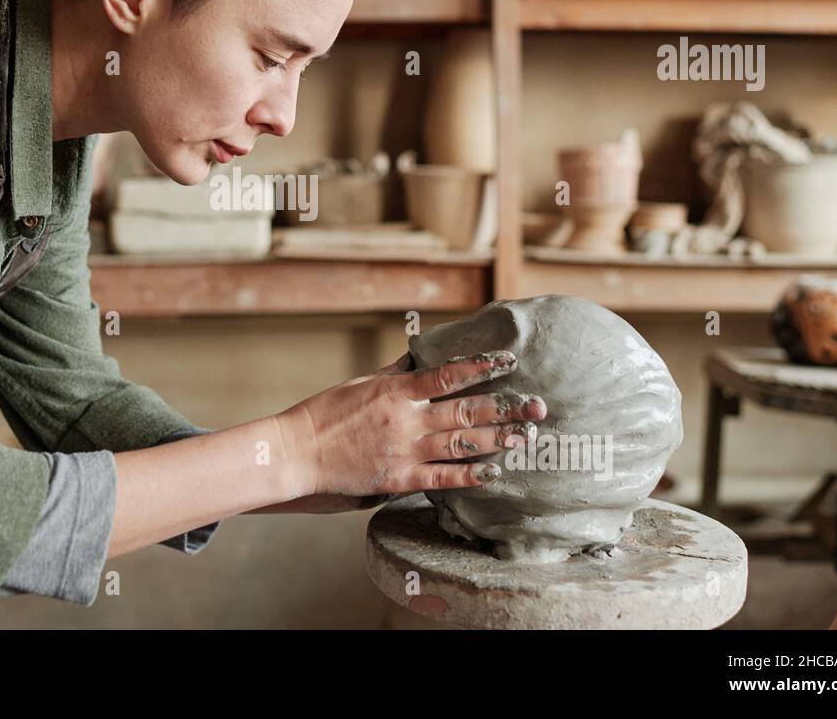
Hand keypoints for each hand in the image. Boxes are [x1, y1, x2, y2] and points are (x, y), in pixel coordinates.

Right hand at [274, 350, 545, 500]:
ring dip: (497, 439)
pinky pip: (442, 478)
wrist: (298, 452)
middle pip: (467, 410)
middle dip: (506, 408)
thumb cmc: (324, 415)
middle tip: (538, 406)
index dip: (483, 367)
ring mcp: (405, 450)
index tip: (510, 362)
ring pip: (462, 443)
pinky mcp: (398, 478)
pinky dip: (470, 475)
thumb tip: (417, 358)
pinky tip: (493, 472)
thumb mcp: (360, 383)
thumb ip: (393, 374)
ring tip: (526, 438)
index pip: (449, 374)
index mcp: (396, 390)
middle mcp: (407, 419)